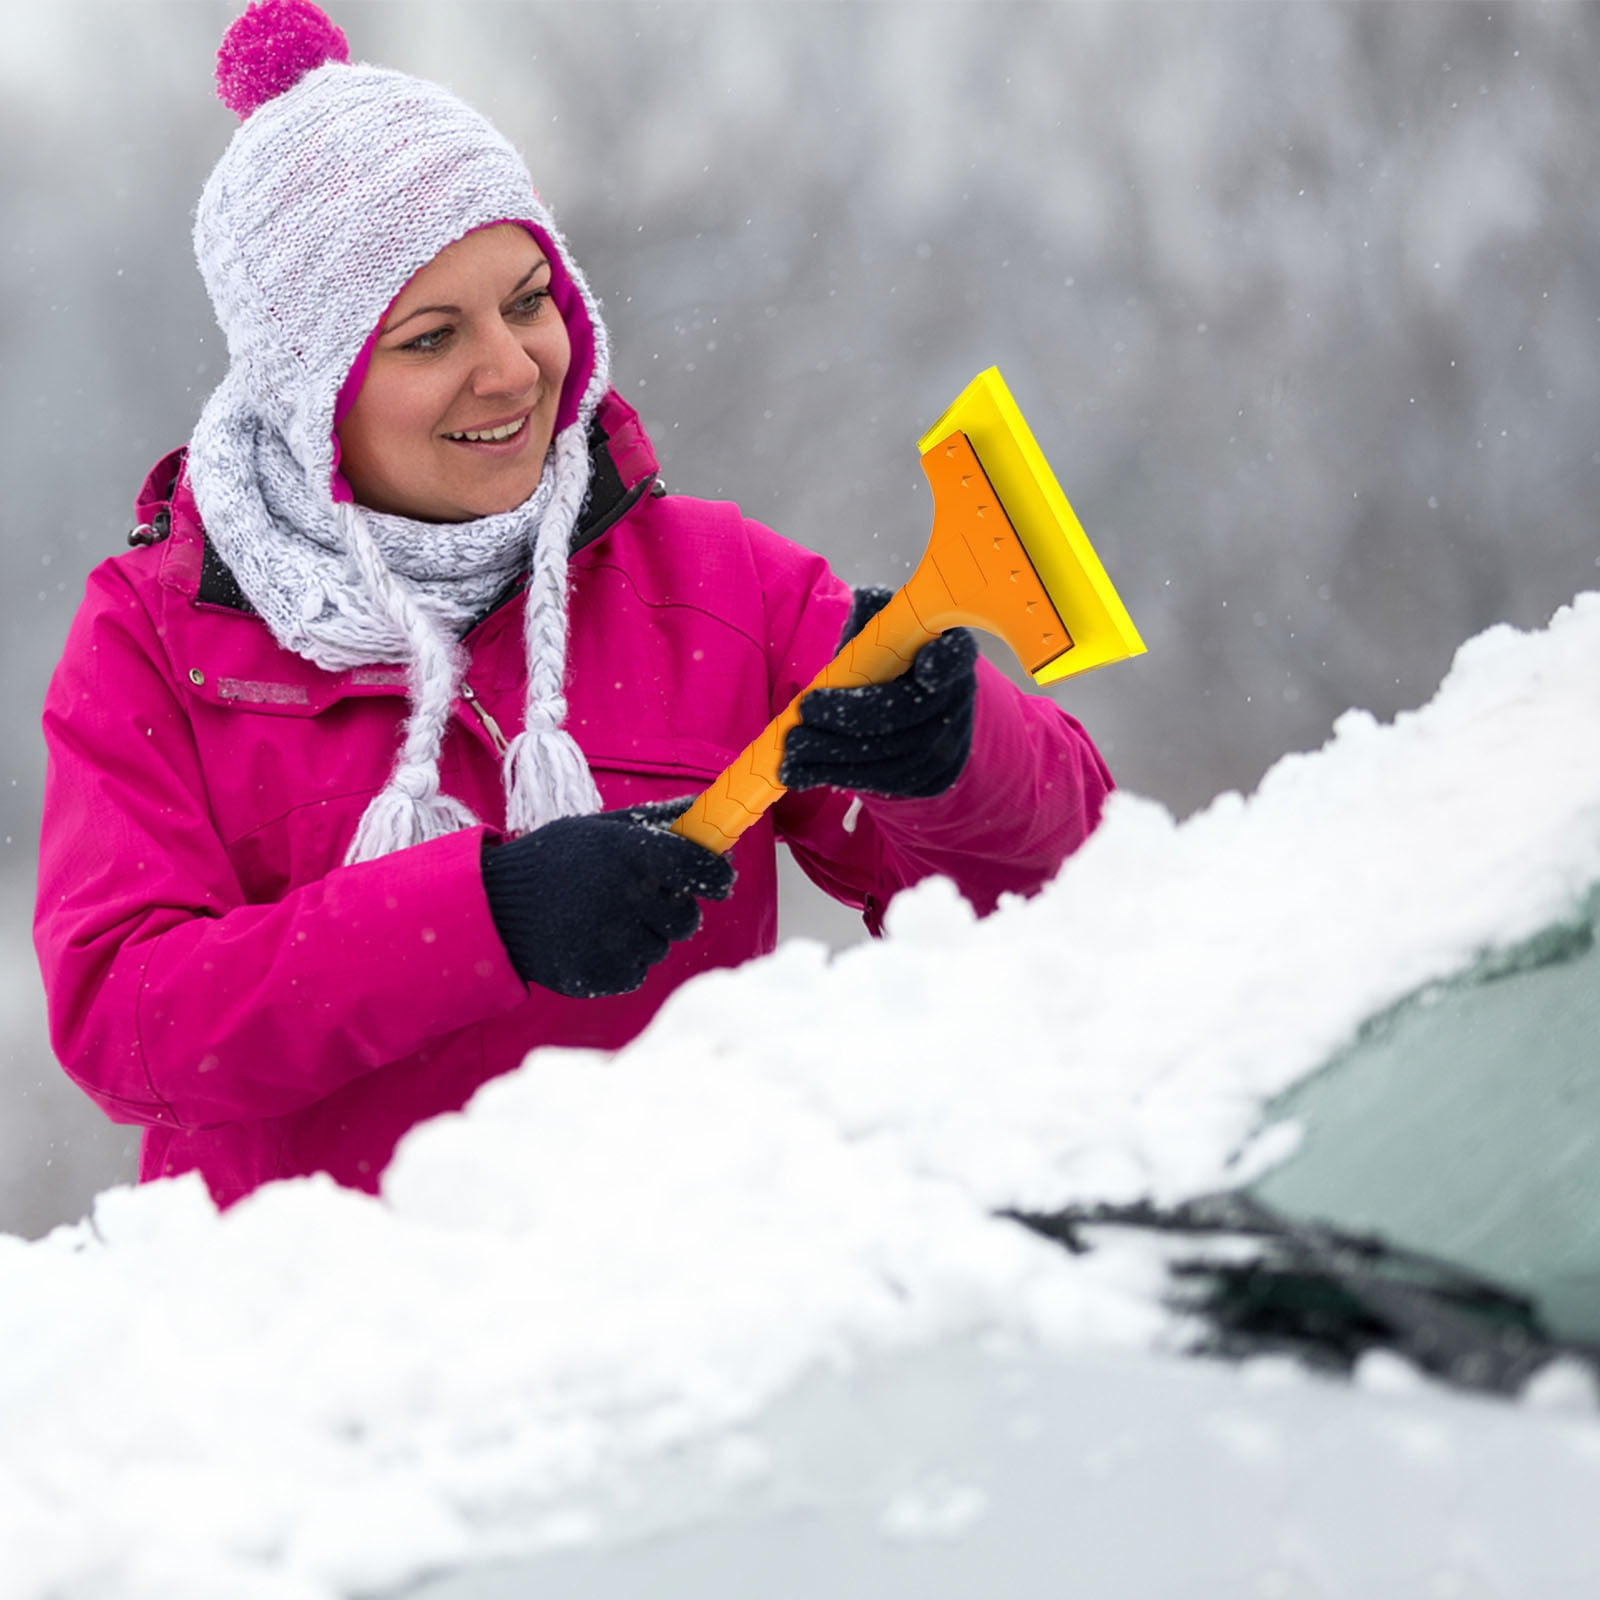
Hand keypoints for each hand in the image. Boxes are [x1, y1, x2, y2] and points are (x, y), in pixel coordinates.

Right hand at [482, 807, 733, 997]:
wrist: (494, 907)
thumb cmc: (557, 860)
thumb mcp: (602, 829)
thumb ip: (659, 820)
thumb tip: (709, 811)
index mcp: (631, 854)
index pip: (701, 867)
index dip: (718, 876)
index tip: (719, 881)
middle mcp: (626, 898)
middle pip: (686, 918)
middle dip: (675, 910)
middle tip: (644, 899)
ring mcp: (613, 943)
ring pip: (661, 947)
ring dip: (645, 935)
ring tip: (605, 918)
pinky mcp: (599, 977)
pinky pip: (637, 973)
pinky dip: (623, 961)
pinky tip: (592, 940)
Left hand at [779, 586, 977, 799]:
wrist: (904, 714)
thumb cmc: (887, 662)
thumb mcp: (882, 633)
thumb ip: (875, 616)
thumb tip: (866, 598)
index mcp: (950, 652)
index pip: (957, 655)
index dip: (945, 662)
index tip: (924, 667)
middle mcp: (957, 699)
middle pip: (908, 712)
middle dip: (853, 713)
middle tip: (805, 710)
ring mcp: (948, 742)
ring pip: (891, 753)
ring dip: (834, 752)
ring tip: (791, 747)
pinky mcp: (930, 777)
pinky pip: (882, 781)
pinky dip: (835, 775)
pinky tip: (798, 773)